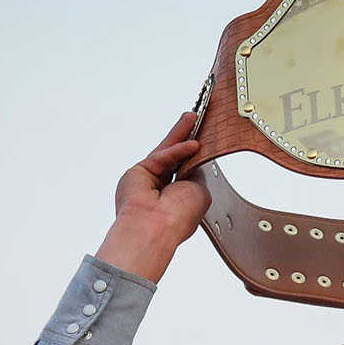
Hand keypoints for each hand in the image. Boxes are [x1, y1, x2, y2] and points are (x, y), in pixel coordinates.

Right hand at [94, 112, 212, 280]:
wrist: (155, 228)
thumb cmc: (177, 219)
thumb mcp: (199, 191)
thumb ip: (196, 174)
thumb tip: (195, 157)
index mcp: (177, 198)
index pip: (187, 170)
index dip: (195, 155)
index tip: (205, 139)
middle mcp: (161, 189)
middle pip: (175, 156)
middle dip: (186, 136)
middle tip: (196, 119)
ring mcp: (148, 180)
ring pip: (166, 151)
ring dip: (180, 133)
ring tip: (193, 117)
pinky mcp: (138, 172)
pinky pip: (162, 157)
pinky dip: (177, 150)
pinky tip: (191, 144)